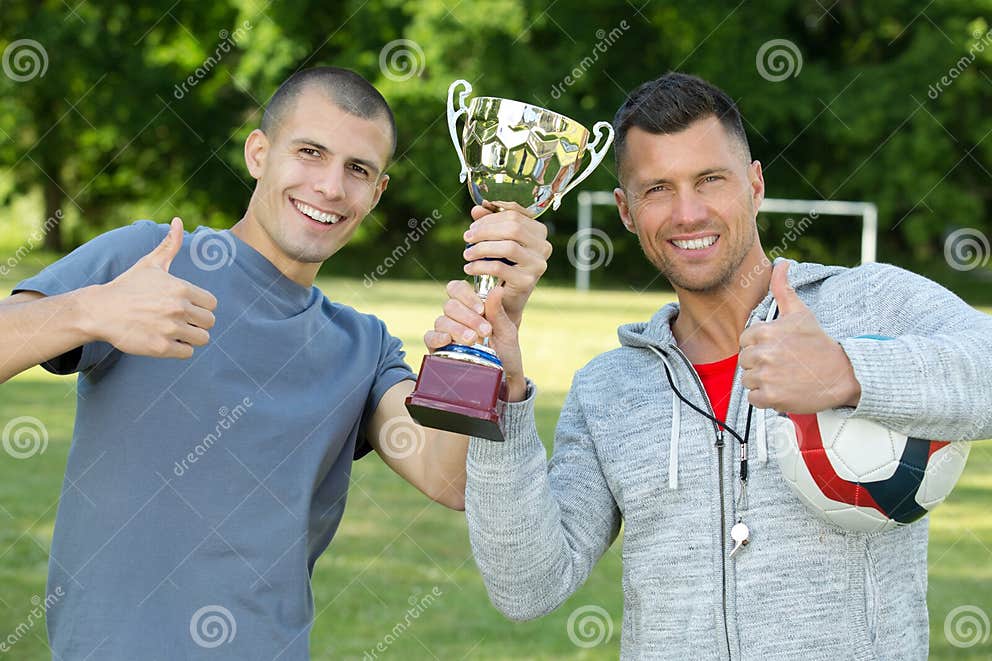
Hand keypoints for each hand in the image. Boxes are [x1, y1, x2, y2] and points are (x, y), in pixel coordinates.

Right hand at [84, 217, 217, 358]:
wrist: (100, 310)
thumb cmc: (128, 287)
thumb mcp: (150, 264)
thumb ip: (170, 245)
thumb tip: (178, 221)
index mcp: (181, 289)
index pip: (211, 304)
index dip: (200, 306)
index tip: (185, 306)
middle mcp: (178, 308)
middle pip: (209, 322)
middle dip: (197, 323)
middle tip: (179, 320)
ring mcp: (170, 329)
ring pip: (202, 339)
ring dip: (191, 337)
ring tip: (174, 331)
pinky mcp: (161, 347)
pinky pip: (187, 352)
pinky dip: (179, 349)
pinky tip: (165, 340)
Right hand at [425, 283, 525, 401]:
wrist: (504, 377)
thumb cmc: (506, 351)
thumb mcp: (506, 331)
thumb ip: (498, 311)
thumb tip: (496, 289)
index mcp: (472, 307)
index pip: (458, 289)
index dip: (466, 295)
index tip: (481, 309)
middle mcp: (456, 317)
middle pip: (450, 305)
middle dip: (468, 317)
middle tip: (485, 331)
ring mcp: (446, 332)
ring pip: (442, 320)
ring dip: (458, 328)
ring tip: (473, 340)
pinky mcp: (438, 348)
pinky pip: (430, 336)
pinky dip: (438, 337)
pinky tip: (448, 341)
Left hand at [461, 203, 551, 327]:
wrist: (506, 300)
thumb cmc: (502, 266)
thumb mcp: (496, 242)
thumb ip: (489, 223)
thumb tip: (477, 208)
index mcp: (539, 232)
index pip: (515, 214)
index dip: (491, 216)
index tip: (473, 225)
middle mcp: (544, 246)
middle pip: (513, 227)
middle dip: (485, 230)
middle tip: (467, 237)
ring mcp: (538, 264)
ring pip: (508, 246)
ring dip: (482, 248)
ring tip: (467, 254)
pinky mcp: (527, 281)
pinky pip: (500, 268)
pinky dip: (480, 266)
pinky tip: (469, 268)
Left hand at [738, 261, 860, 412]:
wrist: (843, 373)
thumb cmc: (819, 343)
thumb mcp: (800, 313)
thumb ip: (783, 288)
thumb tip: (781, 263)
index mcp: (765, 332)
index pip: (745, 341)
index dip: (760, 346)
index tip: (778, 348)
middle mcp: (763, 353)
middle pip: (744, 361)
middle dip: (760, 363)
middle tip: (784, 363)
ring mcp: (766, 376)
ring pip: (748, 380)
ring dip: (762, 381)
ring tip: (785, 376)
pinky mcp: (770, 397)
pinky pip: (753, 399)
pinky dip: (765, 398)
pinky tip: (783, 389)